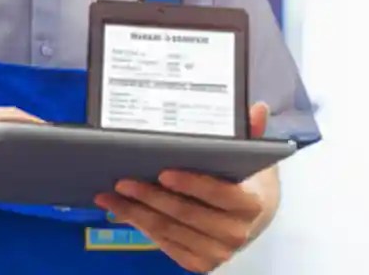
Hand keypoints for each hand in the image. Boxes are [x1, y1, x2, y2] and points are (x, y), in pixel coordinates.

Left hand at [94, 103, 273, 272]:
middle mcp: (236, 233)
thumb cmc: (247, 183)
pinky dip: (141, 227)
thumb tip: (257, 109)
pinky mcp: (200, 262)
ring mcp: (217, 252)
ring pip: (169, 231)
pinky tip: (122, 211)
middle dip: (150, 197)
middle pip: (185, 214)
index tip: (163, 173)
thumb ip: (253, 133)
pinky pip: (165, 244)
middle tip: (123, 181)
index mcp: (250, 205)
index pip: (218, 194)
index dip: (190, 184)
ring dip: (136, 213)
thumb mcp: (253, 157)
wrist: (254, 219)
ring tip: (111, 196)